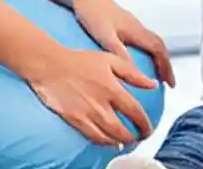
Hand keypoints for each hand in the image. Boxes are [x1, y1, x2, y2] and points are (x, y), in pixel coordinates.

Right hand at [24, 47, 157, 146]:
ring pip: (110, 137)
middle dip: (135, 137)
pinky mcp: (75, 119)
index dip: (144, 124)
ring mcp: (87, 114)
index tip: (148, 128)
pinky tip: (109, 141)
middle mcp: (101, 104)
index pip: (135, 112)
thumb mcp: (110, 59)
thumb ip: (133, 73)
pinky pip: (93, 137)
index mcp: (112, 89)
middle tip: (139, 137)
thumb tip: (152, 84)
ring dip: (121, 142)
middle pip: (123, 130)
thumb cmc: (78, 60)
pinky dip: (104, 142)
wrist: (50, 65)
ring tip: (126, 141)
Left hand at [73, 0, 175, 89]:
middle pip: (158, 45)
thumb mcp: (105, 36)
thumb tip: (136, 72)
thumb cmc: (91, 13)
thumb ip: (120, 53)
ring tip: (154, 72)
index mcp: (135, 30)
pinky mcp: (119, 21)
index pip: (158, 50)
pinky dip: (145, 50)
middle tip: (167, 81)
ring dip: (156, 56)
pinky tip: (134, 58)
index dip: (167, 67)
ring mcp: (128, 22)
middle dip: (165, 63)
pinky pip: (140, 38)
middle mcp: (135, 25)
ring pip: (150, 40)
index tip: (171, 84)